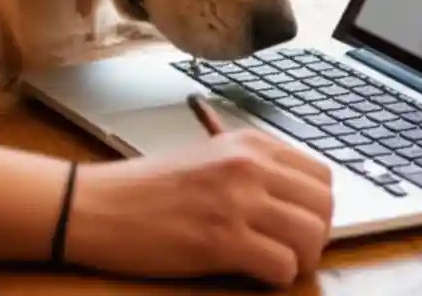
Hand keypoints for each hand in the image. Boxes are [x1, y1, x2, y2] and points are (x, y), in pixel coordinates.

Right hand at [67, 128, 333, 286]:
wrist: (97, 205)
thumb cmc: (147, 188)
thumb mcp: (209, 158)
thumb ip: (253, 170)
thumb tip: (296, 201)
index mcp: (249, 143)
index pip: (321, 174)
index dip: (315, 206)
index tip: (297, 223)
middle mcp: (249, 166)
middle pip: (324, 205)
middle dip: (315, 234)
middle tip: (291, 249)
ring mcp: (237, 201)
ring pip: (312, 235)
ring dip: (301, 258)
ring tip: (275, 262)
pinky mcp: (222, 239)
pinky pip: (283, 265)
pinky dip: (277, 276)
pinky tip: (253, 272)